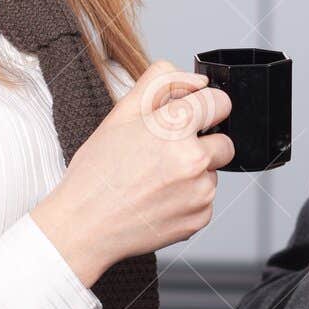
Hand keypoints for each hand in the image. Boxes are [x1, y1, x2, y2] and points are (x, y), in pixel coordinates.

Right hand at [31, 60, 233, 285]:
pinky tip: (159, 199)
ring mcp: (200, 191)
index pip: (220, 102)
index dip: (204, 107)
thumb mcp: (121, 114)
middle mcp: (193, 158)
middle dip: (203, 144)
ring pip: (213, 172)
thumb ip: (161, 83)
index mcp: (175, 126)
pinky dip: (188, 199)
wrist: (84, 226)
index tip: (193, 116)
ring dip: (194, 173)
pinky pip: (206, 199)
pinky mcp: (200, 217)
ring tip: (156, 180)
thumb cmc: (97, 172)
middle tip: (167, 154)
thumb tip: (198, 81)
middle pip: (224, 141)